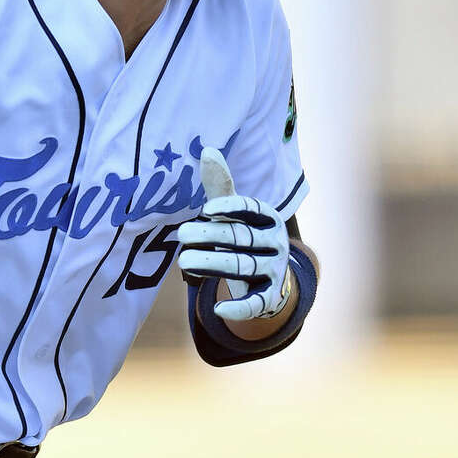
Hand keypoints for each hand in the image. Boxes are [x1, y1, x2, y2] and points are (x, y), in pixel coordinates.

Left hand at [174, 147, 294, 321]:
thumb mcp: (235, 214)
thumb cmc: (246, 238)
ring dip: (212, 264)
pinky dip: (239, 308)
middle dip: (211, 236)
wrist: (271, 278)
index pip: (252, 209)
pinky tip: (219, 309)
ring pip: (242, 267)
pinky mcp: (270, 297)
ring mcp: (275, 270)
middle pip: (241, 238)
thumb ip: (221, 187)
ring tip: (183, 260)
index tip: (206, 211)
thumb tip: (206, 149)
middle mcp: (276, 242)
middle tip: (181, 234)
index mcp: (269, 218)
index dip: (231, 208)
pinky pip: (255, 303)